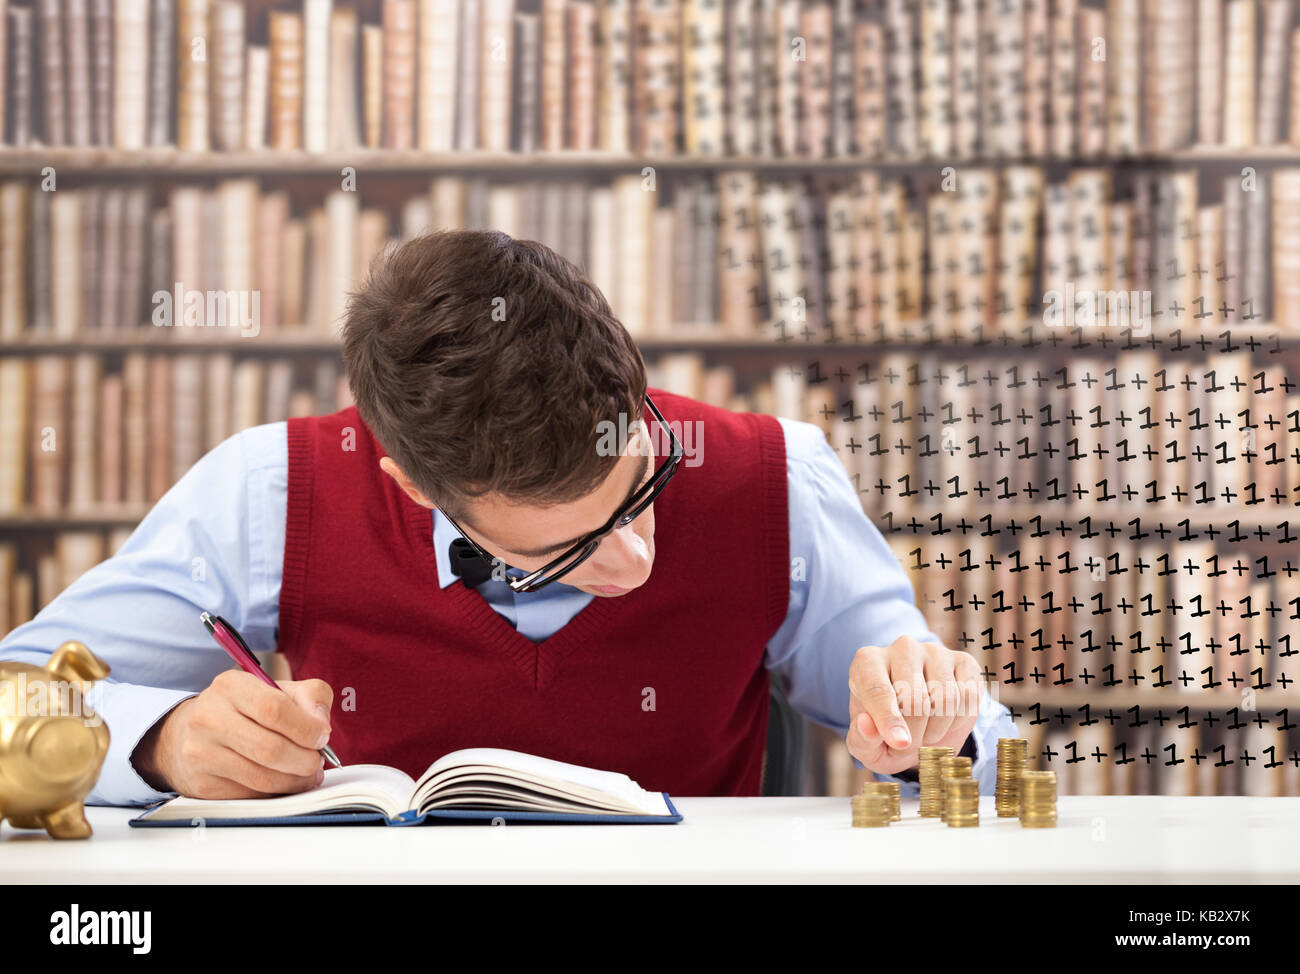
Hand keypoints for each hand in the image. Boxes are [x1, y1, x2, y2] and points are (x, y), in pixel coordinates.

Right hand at [131, 671, 333, 798]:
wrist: (194, 733)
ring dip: (295, 781)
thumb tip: (321, 726)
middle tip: (317, 762)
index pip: (274, 708)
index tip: (322, 736)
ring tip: (308, 774)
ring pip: (262, 778)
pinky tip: (284, 782)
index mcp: (231, 686)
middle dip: (305, 760)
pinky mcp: (202, 783)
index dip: (306, 727)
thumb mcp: (279, 689)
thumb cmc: (247, 709)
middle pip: (270, 748)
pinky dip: (276, 792)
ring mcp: (201, 752)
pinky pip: (251, 794)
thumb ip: (311, 697)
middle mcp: (209, 717)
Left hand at [846, 635, 980, 775]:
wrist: (920, 724)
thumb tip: (866, 726)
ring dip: (937, 731)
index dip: (889, 719)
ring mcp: (934, 651)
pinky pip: (969, 696)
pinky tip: (947, 719)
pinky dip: (960, 720)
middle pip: (914, 700)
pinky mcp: (963, 660)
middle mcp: (901, 648)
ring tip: (925, 733)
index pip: (877, 689)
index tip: (900, 743)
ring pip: (945, 699)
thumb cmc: (886, 733)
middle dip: (915, 736)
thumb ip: (862, 740)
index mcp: (867, 662)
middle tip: (908, 745)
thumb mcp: (868, 747)